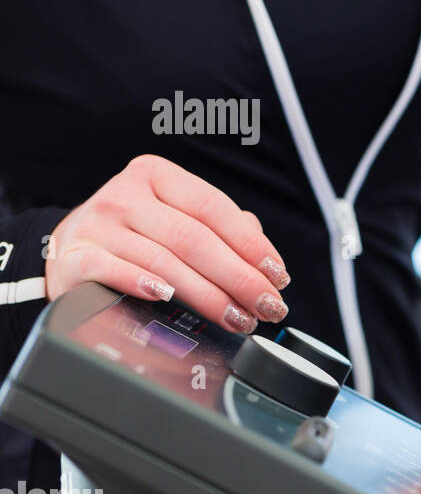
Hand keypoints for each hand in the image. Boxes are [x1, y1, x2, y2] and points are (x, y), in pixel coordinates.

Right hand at [45, 154, 289, 332]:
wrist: (69, 249)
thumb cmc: (134, 235)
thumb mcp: (174, 218)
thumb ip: (221, 230)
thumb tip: (265, 260)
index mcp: (157, 176)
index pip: (214, 209)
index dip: (251, 245)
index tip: (277, 275)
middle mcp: (125, 194)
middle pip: (194, 239)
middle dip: (239, 278)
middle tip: (266, 306)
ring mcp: (98, 224)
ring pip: (164, 261)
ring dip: (208, 295)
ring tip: (237, 317)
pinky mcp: (75, 255)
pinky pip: (114, 271)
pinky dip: (143, 285)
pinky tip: (168, 299)